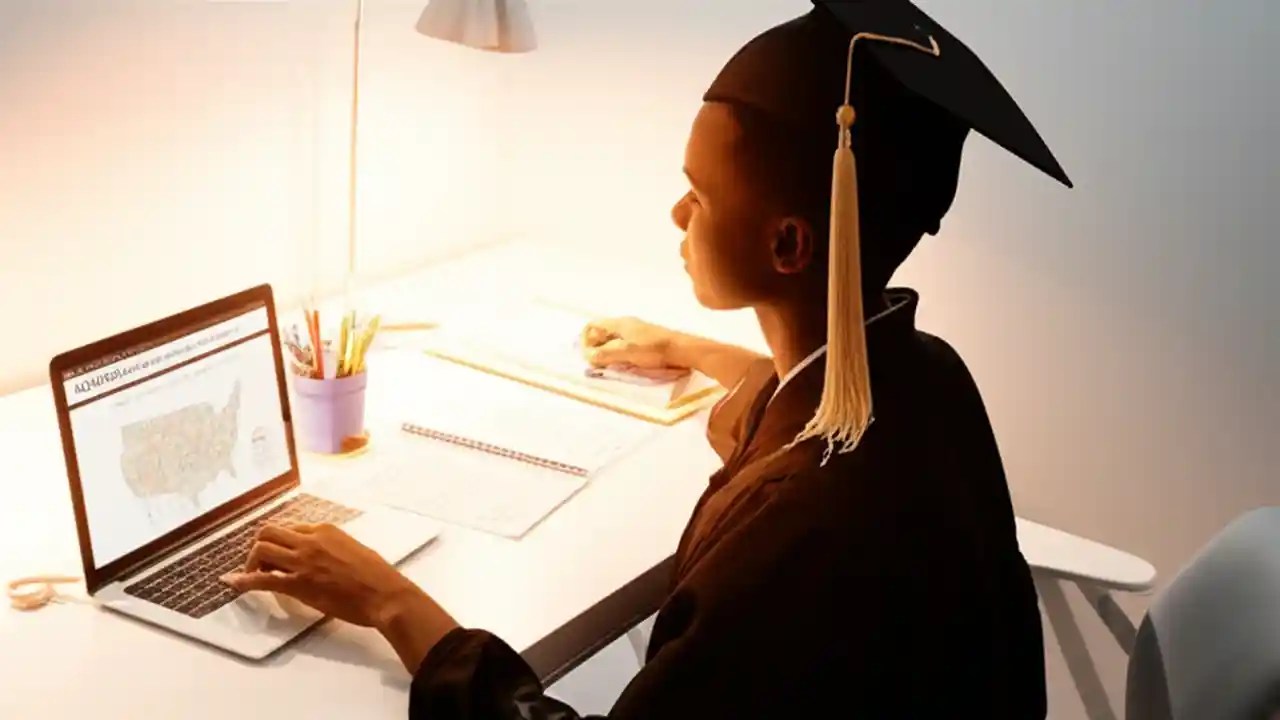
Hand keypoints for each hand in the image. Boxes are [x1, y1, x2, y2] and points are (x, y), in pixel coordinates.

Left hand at [221, 522, 422, 628]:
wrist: (384, 594)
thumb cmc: (377, 576)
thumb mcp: (354, 549)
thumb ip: (334, 547)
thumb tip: (324, 556)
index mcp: (325, 531)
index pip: (291, 528)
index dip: (280, 541)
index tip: (277, 553)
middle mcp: (310, 540)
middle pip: (269, 532)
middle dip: (259, 545)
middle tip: (260, 563)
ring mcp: (302, 561)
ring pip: (261, 548)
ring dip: (251, 561)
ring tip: (253, 575)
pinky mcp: (298, 584)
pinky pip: (261, 579)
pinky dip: (242, 581)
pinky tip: (233, 584)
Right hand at [580, 317, 685, 369]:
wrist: (682, 350)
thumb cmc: (653, 350)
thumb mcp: (626, 352)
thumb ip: (605, 353)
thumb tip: (588, 356)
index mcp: (619, 324)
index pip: (592, 326)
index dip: (585, 341)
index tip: (588, 356)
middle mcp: (625, 325)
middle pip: (601, 334)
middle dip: (595, 349)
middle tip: (596, 364)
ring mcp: (635, 333)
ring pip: (612, 341)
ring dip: (607, 354)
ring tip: (608, 367)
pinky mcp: (643, 342)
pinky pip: (623, 347)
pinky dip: (618, 355)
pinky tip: (622, 365)